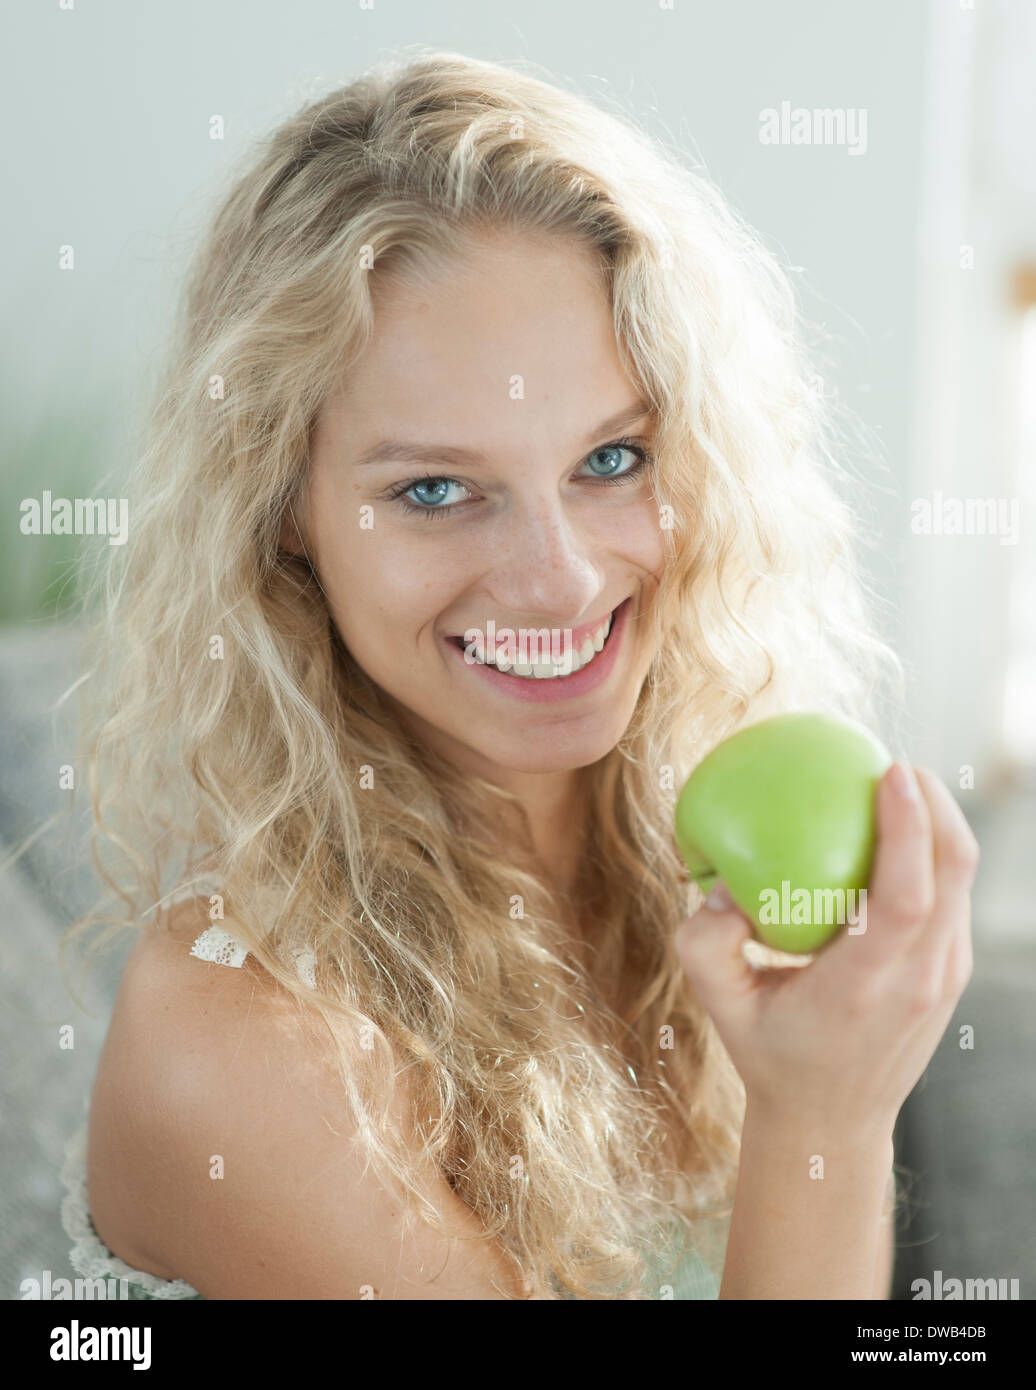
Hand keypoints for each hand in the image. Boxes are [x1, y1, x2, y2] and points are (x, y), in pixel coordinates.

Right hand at [673, 762, 978, 1139]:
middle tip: (894, 761)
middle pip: (955, 872)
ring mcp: (944, 978)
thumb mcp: (720, 1005)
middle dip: (937, 804)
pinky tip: (895, 832)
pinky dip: (932, 853)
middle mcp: (919, 980)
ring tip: (898, 784)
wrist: (830, 1122)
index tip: (890, 771)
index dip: (908, 828)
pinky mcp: (950, 973)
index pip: (907, 898)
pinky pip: (952, 897)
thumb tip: (723, 885)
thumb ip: (706, 944)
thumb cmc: (769, 1054)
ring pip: (963, 879)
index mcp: (866, 987)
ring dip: (939, 823)